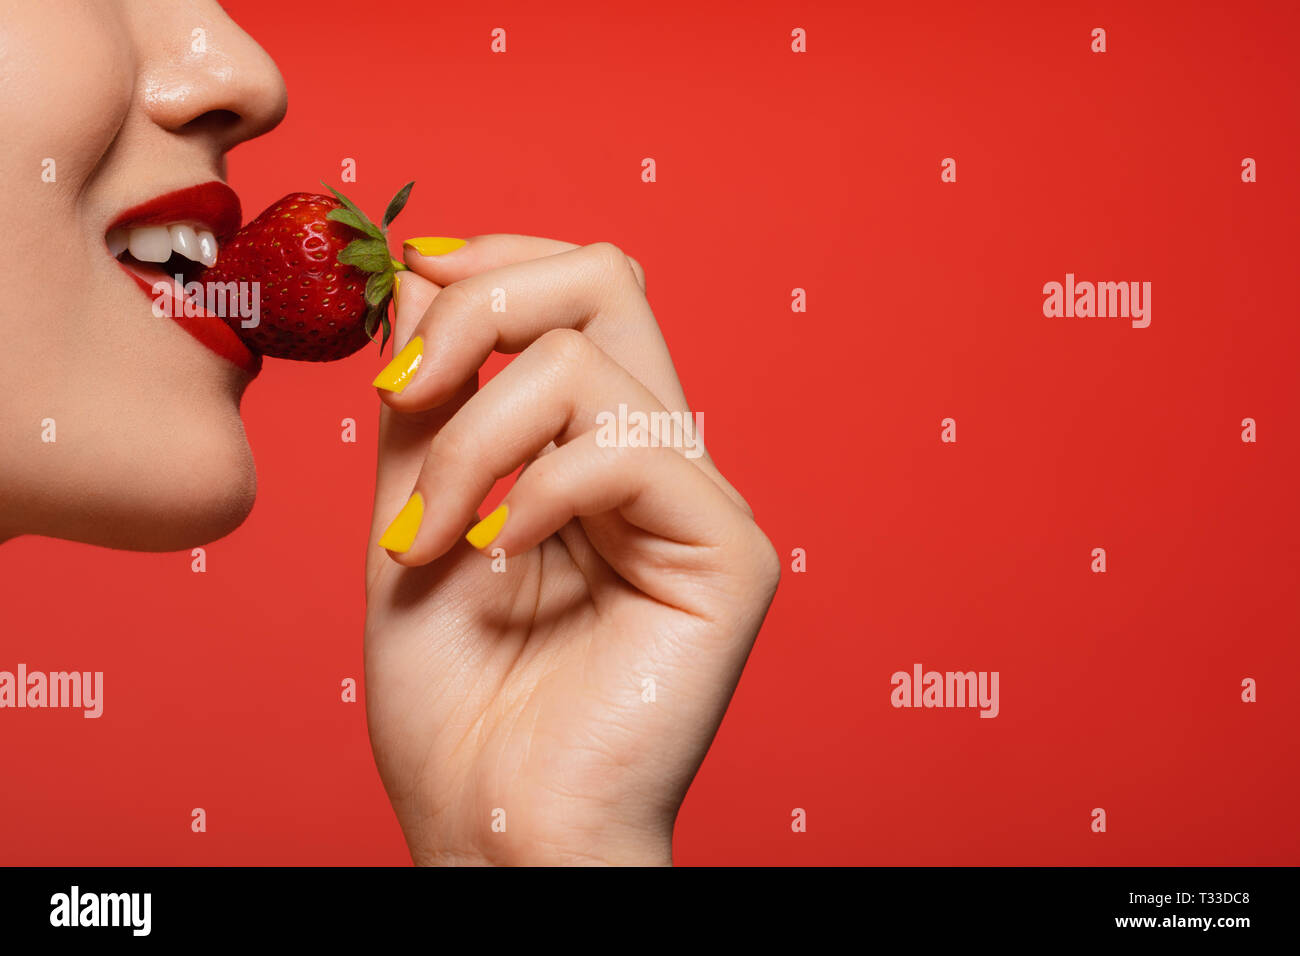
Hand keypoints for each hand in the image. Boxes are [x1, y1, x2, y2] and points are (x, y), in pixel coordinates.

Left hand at [363, 236, 779, 864]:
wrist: (492, 826)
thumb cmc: (455, 697)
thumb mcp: (415, 513)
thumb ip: (429, 402)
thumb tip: (425, 275)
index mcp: (594, 448)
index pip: (579, 291)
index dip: (491, 263)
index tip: (403, 297)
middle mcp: (657, 459)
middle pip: (606, 278)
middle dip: (484, 305)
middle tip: (404, 390)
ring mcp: (699, 504)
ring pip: (587, 364)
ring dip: (470, 439)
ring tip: (427, 535)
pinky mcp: (729, 556)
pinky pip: (630, 452)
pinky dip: (535, 492)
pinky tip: (493, 555)